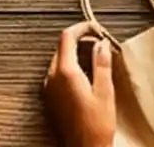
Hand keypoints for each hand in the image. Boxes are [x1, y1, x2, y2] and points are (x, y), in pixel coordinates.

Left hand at [42, 23, 115, 146]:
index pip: (66, 37)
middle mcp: (52, 78)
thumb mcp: (105, 92)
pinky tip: (85, 75)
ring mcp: (49, 88)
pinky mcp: (50, 98)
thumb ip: (102, 64)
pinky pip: (57, 74)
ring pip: (59, 60)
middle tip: (98, 42)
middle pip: (61, 47)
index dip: (81, 28)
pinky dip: (70, 67)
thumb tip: (101, 44)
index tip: (94, 27)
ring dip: (75, 54)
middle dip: (79, 40)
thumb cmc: (95, 127)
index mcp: (65, 73)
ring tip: (95, 58)